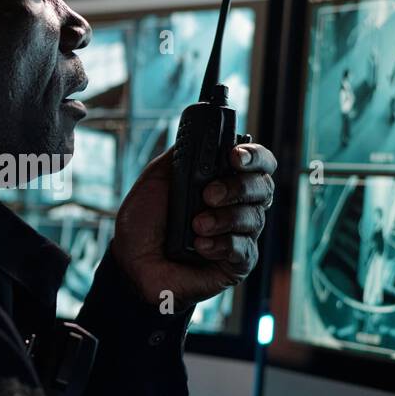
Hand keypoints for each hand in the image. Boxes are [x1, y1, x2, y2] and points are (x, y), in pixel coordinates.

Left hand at [110, 142, 275, 310]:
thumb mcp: (158, 178)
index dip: (254, 156)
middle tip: (209, 194)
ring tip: (196, 225)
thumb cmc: (144, 222)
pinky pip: (244, 249)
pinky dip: (223, 244)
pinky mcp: (236, 263)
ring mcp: (239, 235)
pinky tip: (201, 246)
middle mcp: (236, 206)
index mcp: (223, 181)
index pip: (257, 163)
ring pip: (254, 218)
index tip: (235, 156)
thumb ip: (183, 154)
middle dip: (238, 186)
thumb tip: (202, 132)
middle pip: (263, 187)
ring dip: (224, 218)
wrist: (131, 261)